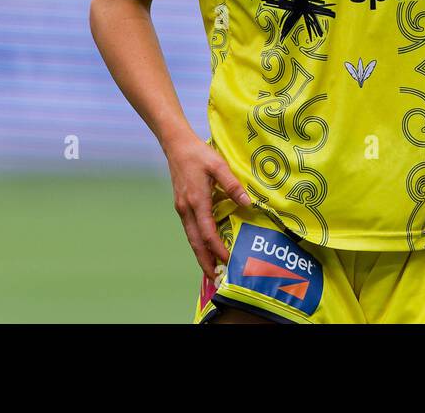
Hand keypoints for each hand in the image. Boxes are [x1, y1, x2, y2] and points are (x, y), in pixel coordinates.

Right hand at [167, 136, 251, 281]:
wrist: (176, 146)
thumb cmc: (199, 154)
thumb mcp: (219, 165)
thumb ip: (233, 185)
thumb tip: (248, 202)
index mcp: (196, 201)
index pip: (207, 232)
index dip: (217, 248)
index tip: (227, 260)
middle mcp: (186, 209)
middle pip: (195, 242)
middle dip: (205, 261)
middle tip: (215, 278)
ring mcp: (182, 208)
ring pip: (191, 237)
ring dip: (200, 254)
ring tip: (210, 269)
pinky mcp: (181, 206)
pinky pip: (190, 229)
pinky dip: (197, 242)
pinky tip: (204, 247)